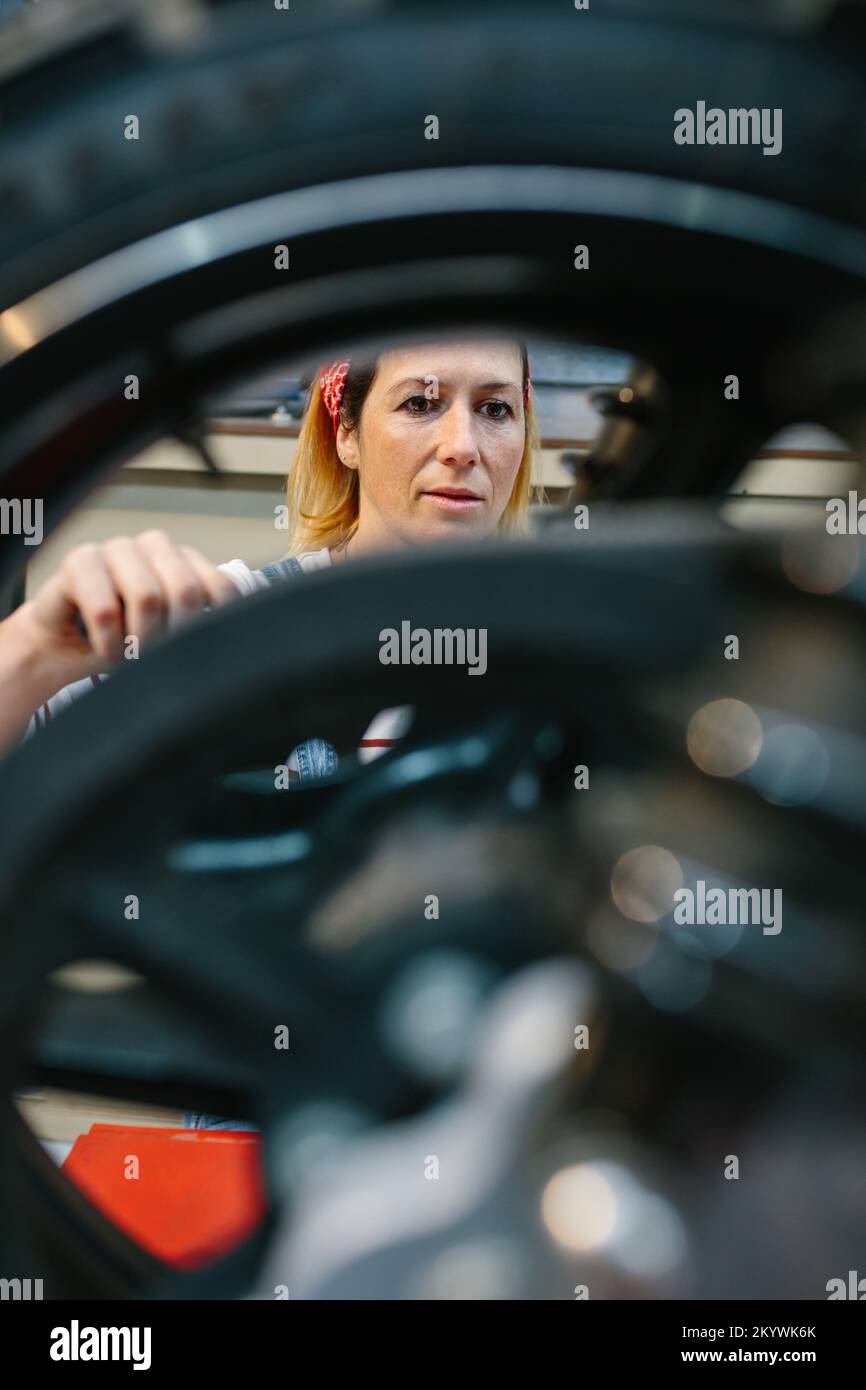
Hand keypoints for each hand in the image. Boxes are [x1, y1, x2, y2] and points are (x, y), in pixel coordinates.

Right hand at [18, 529, 240, 677]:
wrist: (63, 648)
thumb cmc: (123, 641)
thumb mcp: (171, 637)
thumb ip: (202, 628)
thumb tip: (241, 638)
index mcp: (184, 560)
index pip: (221, 587)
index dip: (212, 625)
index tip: (194, 650)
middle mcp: (154, 546)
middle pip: (187, 591)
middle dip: (174, 634)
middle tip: (156, 657)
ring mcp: (116, 548)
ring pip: (148, 597)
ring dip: (139, 641)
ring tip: (128, 656)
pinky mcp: (80, 560)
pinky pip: (105, 609)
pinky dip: (109, 643)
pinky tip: (105, 651)